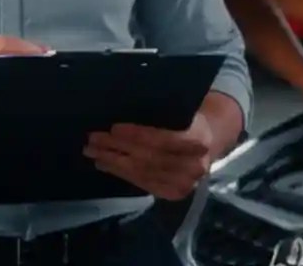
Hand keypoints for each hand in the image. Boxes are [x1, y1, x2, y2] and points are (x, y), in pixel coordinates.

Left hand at [85, 113, 213, 200]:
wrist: (209, 141)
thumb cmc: (187, 120)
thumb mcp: (182, 111)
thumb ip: (161, 114)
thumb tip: (122, 108)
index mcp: (199, 138)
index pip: (164, 139)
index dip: (138, 135)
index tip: (114, 128)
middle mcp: (194, 165)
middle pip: (149, 157)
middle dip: (118, 148)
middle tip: (93, 139)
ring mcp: (185, 183)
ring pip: (142, 172)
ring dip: (114, 162)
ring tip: (93, 152)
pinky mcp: (174, 193)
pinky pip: (143, 183)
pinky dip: (121, 173)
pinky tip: (105, 164)